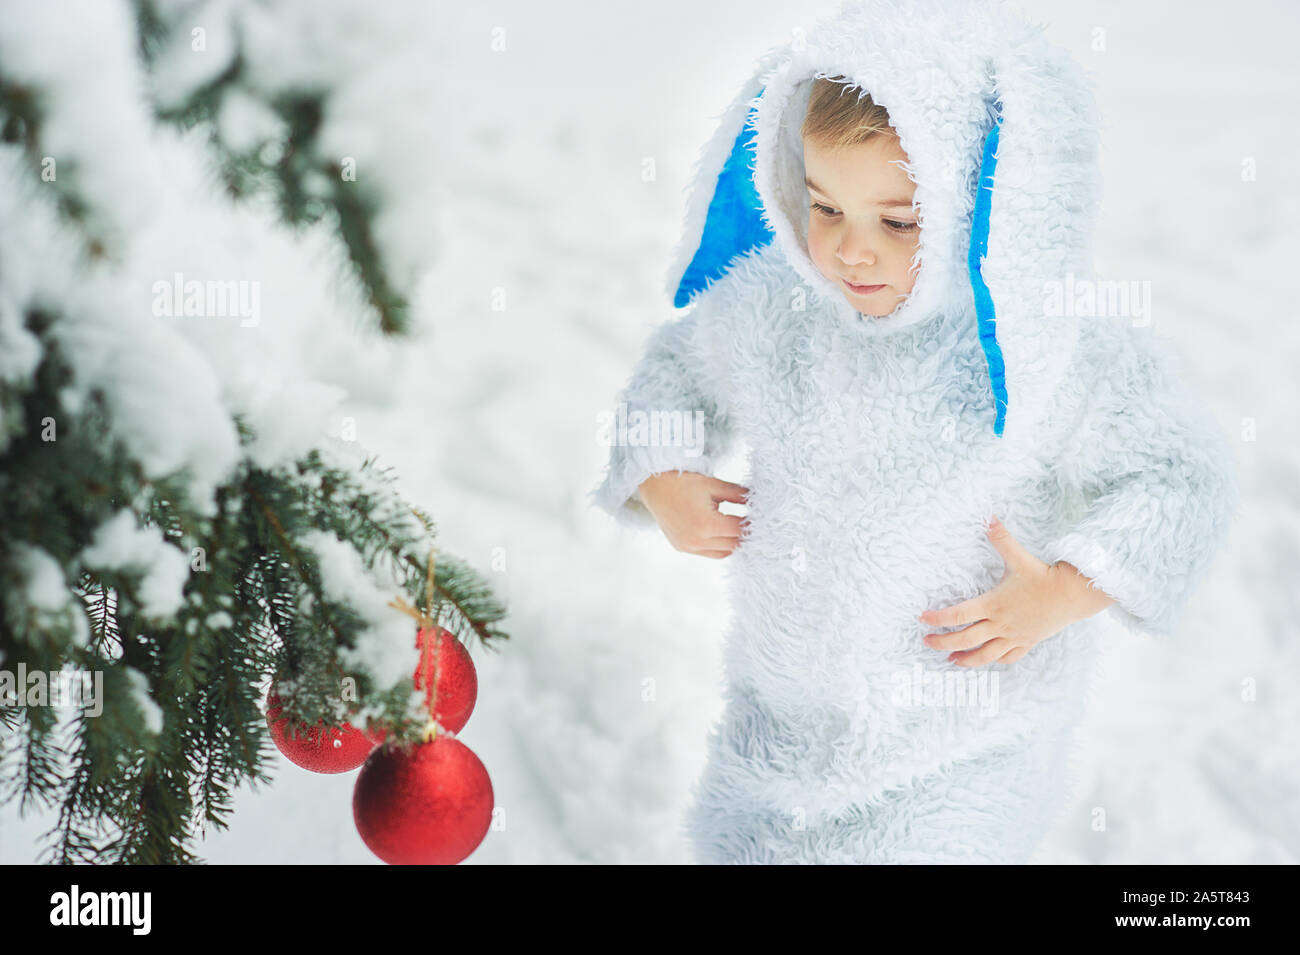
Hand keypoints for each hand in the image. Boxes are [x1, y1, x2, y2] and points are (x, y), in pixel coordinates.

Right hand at [637, 471, 748, 558]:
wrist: (654, 486)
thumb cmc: (684, 482)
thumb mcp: (715, 485)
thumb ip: (739, 495)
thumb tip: (757, 502)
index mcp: (707, 524)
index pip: (741, 530)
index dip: (752, 523)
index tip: (760, 516)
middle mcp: (697, 540)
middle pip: (734, 544)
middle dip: (744, 533)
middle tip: (751, 521)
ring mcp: (688, 547)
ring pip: (724, 552)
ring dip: (732, 542)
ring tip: (736, 526)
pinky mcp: (682, 548)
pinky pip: (709, 553)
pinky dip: (718, 545)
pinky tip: (721, 532)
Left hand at [917, 515, 1116, 666]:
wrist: (1073, 595)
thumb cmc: (1044, 576)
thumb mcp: (1019, 557)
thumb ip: (1001, 538)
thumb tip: (989, 516)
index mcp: (993, 604)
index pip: (958, 614)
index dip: (938, 618)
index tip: (922, 619)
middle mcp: (1000, 624)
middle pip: (965, 638)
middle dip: (943, 642)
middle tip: (927, 642)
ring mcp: (1013, 636)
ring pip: (985, 654)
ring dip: (965, 659)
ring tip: (950, 660)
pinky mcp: (1026, 643)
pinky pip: (1007, 658)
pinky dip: (993, 661)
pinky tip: (984, 660)